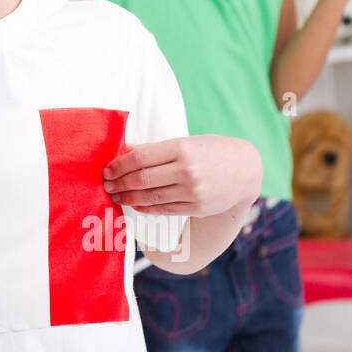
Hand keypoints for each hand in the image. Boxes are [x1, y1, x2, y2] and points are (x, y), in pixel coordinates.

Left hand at [103, 135, 260, 217]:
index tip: (106, 169)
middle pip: (142, 179)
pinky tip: (135, 204)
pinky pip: (164, 209)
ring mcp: (193, 191)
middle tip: (105, 184)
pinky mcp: (197, 207)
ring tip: (116, 196)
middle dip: (119, 183)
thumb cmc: (210, 151)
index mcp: (181, 148)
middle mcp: (187, 170)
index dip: (118, 165)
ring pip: (151, 197)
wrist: (245, 169)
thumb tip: (122, 152)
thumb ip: (155, 150)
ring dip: (128, 198)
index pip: (139, 158)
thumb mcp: (185, 142)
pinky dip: (146, 208)